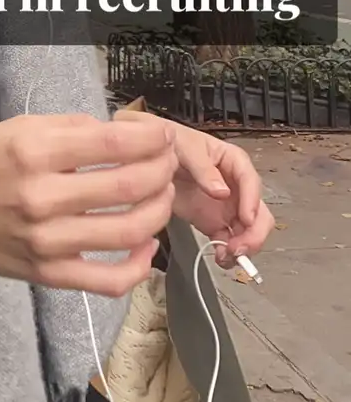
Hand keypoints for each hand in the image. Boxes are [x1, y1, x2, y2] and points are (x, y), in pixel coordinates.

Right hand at [0, 112, 177, 296]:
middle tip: (169, 162)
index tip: (163, 136)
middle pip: (128, 186)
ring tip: (163, 195)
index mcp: (33, 151)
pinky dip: (139, 266)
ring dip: (159, 211)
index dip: (151, 139)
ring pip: (128, 231)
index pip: (113, 144)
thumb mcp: (17, 126)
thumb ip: (70, 127)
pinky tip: (148, 247)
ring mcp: (47, 240)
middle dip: (162, 170)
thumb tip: (122, 133)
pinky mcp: (48, 273)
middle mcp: (41, 196)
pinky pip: (108, 280)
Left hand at [114, 111, 274, 267]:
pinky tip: (219, 257)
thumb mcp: (183, 147)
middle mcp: (234, 185)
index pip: (250, 179)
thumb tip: (222, 192)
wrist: (145, 158)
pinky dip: (227, 253)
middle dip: (254, 232)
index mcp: (231, 161)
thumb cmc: (167, 144)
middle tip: (239, 246)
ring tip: (227, 255)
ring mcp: (225, 206)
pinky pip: (228, 240)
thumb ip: (203, 168)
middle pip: (257, 210)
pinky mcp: (212, 222)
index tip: (246, 219)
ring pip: (248, 230)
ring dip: (243, 246)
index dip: (252, 200)